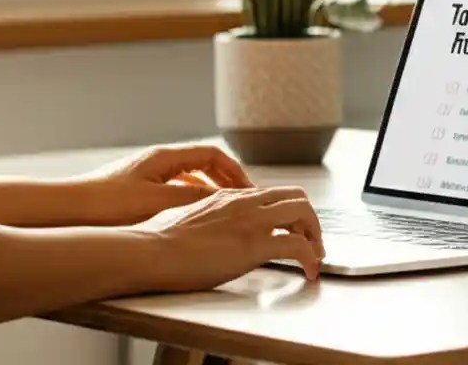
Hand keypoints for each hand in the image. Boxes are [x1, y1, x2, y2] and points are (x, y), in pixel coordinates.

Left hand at [77, 145, 255, 225]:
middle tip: (243, 201)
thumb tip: (225, 198)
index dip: (235, 172)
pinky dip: (190, 200)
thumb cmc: (107, 204)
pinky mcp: (135, 191)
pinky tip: (191, 218)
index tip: (250, 191)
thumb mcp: (158, 201)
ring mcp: (145, 175)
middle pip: (203, 164)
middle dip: (226, 181)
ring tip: (222, 211)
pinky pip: (174, 190)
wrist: (68, 209)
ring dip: (208, 191)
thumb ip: (193, 198)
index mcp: (165, 157)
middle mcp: (156, 161)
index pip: (213, 154)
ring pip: (188, 178)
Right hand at [131, 186, 324, 288]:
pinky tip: (309, 273)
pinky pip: (298, 246)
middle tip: (309, 242)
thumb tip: (205, 228)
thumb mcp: (185, 216)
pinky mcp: (255, 244)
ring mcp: (252, 220)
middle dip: (309, 219)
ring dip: (315, 236)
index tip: (290, 230)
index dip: (287, 212)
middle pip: (295, 196)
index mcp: (227, 196)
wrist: (151, 250)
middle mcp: (244, 202)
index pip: (271, 194)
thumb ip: (204, 216)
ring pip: (303, 212)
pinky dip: (311, 259)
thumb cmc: (158, 240)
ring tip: (314, 258)